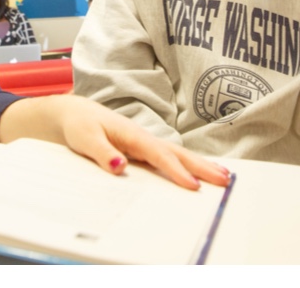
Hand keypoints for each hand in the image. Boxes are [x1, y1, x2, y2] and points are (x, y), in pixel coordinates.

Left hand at [0, 94, 230, 189]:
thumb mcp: (84, 138)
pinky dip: (188, 166)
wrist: (74, 114)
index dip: (177, 171)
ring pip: (178, 155)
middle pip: (178, 153)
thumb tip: (119, 166)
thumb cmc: (79, 125)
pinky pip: (170, 159)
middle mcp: (144, 138)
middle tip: (225, 180)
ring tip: (224, 177)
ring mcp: (146, 144)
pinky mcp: (144, 150)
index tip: (193, 186)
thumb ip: (101, 152)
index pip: (159, 155)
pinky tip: (199, 175)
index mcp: (132, 134)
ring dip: (201, 166)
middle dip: (202, 166)